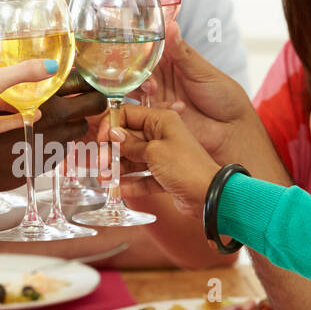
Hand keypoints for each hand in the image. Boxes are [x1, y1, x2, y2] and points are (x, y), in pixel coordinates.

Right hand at [0, 90, 105, 195]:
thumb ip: (21, 83)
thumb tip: (35, 72)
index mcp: (45, 96)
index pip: (84, 84)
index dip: (87, 82)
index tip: (84, 84)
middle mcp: (56, 118)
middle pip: (94, 105)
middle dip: (93, 102)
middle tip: (86, 101)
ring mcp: (56, 141)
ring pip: (81, 127)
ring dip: (74, 123)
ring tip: (57, 120)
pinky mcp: (51, 160)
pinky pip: (64, 147)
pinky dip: (57, 142)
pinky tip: (39, 139)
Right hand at [101, 104, 219, 217]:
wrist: (209, 195)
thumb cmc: (187, 168)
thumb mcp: (154, 152)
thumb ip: (131, 144)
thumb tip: (113, 134)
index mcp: (161, 120)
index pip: (128, 114)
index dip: (111, 126)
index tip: (101, 140)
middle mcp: (161, 135)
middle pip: (128, 138)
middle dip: (112, 151)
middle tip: (101, 164)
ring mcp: (163, 156)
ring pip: (133, 159)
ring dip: (118, 169)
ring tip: (105, 180)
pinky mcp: (164, 175)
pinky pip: (142, 177)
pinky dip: (131, 184)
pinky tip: (118, 190)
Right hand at [138, 23, 285, 180]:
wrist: (232, 130)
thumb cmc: (224, 96)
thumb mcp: (202, 71)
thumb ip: (181, 52)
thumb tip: (170, 26)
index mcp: (174, 60)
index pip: (150, 49)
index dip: (140, 48)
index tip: (134, 48)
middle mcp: (163, 77)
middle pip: (138, 69)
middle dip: (136, 71)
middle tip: (146, 73)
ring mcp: (159, 97)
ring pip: (137, 89)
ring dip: (140, 88)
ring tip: (153, 90)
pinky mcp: (158, 116)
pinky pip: (144, 110)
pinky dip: (153, 108)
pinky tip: (175, 108)